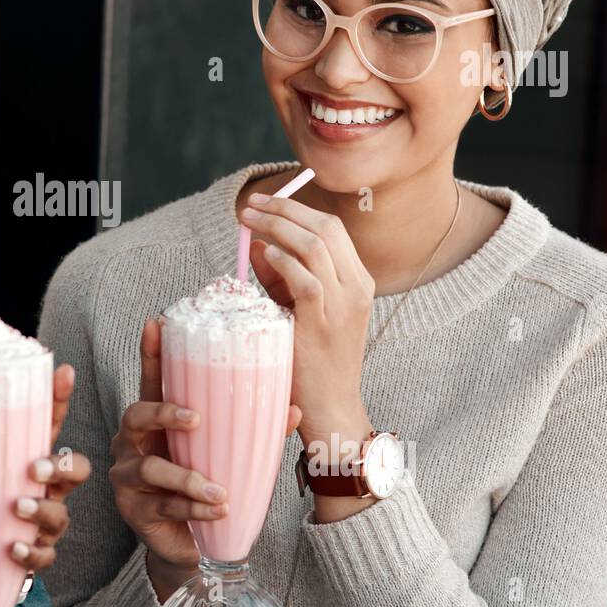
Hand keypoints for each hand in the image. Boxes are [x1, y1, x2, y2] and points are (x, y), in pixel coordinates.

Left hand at [0, 363, 89, 571]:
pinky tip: (13, 549)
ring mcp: (44, 520)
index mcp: (25, 457)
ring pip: (62, 514)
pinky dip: (33, 553)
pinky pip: (47, 554)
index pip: (49, 424)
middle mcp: (44, 488)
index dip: (59, 398)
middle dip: (64, 466)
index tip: (63, 373)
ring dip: (42, 511)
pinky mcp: (38, 550)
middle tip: (35, 468)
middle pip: (77, 468)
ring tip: (17, 508)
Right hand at [111, 319, 301, 595]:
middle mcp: (134, 442)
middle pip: (136, 414)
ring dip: (187, 477)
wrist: (192, 546)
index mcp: (156, 420)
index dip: (151, 352)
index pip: (152, 380)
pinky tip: (216, 510)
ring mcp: (129, 476)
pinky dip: (193, 508)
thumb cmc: (207, 486)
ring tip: (218, 491)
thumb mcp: (226, 454)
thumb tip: (292, 408)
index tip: (156, 322)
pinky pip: (163, 506)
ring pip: (150, 468)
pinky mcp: (133, 510)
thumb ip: (253, 430)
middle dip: (164, 413)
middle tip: (195, 418)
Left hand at [240, 193, 372, 440]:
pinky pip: (305, 281)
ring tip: (249, 222)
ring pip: (315, 246)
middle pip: (324, 228)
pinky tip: (263, 254)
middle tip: (250, 205)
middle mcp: (356, 287)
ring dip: (277, 227)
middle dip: (284, 209)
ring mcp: (343, 305)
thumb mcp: (301, 309)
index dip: (296, 208)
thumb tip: (256, 245)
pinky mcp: (323, 324)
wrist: (331, 405)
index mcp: (358, 279)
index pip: (331, 227)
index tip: (263, 202)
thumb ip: (281, 277)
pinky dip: (283, 262)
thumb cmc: (313, 357)